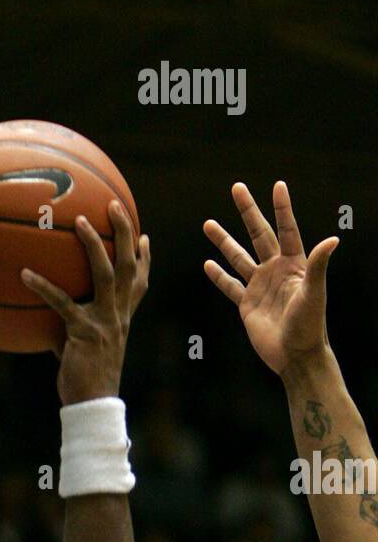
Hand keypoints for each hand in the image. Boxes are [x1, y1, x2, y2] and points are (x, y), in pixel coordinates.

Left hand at [21, 202, 149, 404]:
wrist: (93, 406)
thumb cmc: (85, 380)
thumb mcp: (85, 349)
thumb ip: (74, 329)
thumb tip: (51, 321)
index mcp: (122, 318)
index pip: (140, 282)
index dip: (145, 258)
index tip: (144, 236)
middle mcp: (118, 315)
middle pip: (129, 265)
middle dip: (124, 232)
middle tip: (114, 204)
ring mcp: (104, 322)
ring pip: (106, 274)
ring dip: (93, 245)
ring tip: (79, 221)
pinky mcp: (83, 332)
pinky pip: (62, 303)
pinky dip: (43, 287)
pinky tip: (24, 273)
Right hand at [203, 181, 338, 377]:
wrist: (294, 355)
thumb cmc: (310, 325)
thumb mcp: (314, 293)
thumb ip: (318, 265)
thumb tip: (333, 239)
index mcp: (294, 264)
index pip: (287, 229)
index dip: (282, 208)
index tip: (277, 186)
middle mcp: (275, 270)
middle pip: (259, 234)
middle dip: (247, 211)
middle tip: (237, 188)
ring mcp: (259, 286)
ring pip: (238, 257)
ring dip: (223, 241)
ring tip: (208, 223)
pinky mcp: (246, 304)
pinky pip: (229, 286)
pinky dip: (218, 276)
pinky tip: (208, 264)